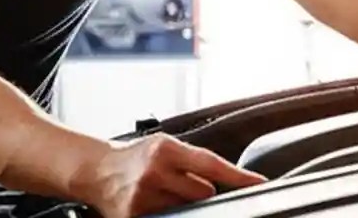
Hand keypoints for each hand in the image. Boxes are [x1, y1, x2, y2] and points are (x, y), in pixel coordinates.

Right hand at [72, 133, 265, 217]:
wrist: (97, 169)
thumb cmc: (136, 157)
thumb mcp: (164, 146)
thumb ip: (192, 160)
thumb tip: (224, 179)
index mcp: (165, 149)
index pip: (212, 164)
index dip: (238, 176)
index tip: (259, 183)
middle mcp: (155, 171)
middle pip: (204, 192)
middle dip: (198, 190)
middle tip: (177, 182)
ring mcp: (144, 197)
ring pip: (187, 209)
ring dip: (181, 204)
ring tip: (162, 192)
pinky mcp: (135, 216)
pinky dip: (166, 214)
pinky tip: (153, 203)